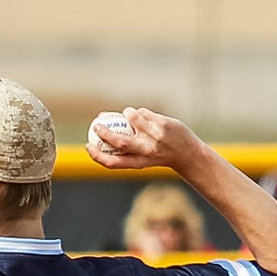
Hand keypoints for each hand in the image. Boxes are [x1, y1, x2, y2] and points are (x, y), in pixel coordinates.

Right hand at [86, 107, 201, 172]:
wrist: (188, 153)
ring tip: (126, 115)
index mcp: (139, 163)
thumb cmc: (160, 154)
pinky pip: (142, 112)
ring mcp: (155, 136)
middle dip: (104, 132)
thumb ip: (125, 150)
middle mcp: (146, 151)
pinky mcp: (162, 123)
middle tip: (96, 125)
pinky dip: (139, 112)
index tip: (88, 146)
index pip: (112, 163)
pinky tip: (143, 115)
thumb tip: (99, 135)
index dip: (96, 155)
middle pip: (119, 142)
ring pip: (130, 118)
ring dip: (125, 114)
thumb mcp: (142, 158)